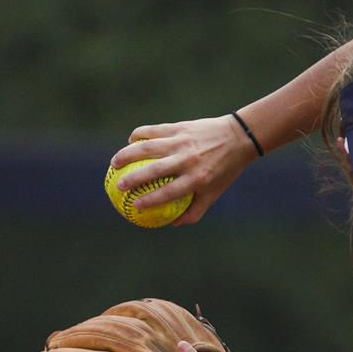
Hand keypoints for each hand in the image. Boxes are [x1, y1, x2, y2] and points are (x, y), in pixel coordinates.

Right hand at [108, 115, 258, 226]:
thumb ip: (195, 210)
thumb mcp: (214, 192)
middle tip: (118, 186)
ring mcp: (182, 142)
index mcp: (197, 179)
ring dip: (128, 155)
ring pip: (148, 148)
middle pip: (154, 171)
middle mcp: (188, 160)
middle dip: (133, 179)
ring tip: (114, 163)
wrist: (238, 138)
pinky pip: (154, 131)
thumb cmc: (225, 169)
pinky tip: (130, 141)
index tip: (134, 206)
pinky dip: (140, 135)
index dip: (150, 200)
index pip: (168, 192)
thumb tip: (173, 224)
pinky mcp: (179, 128)